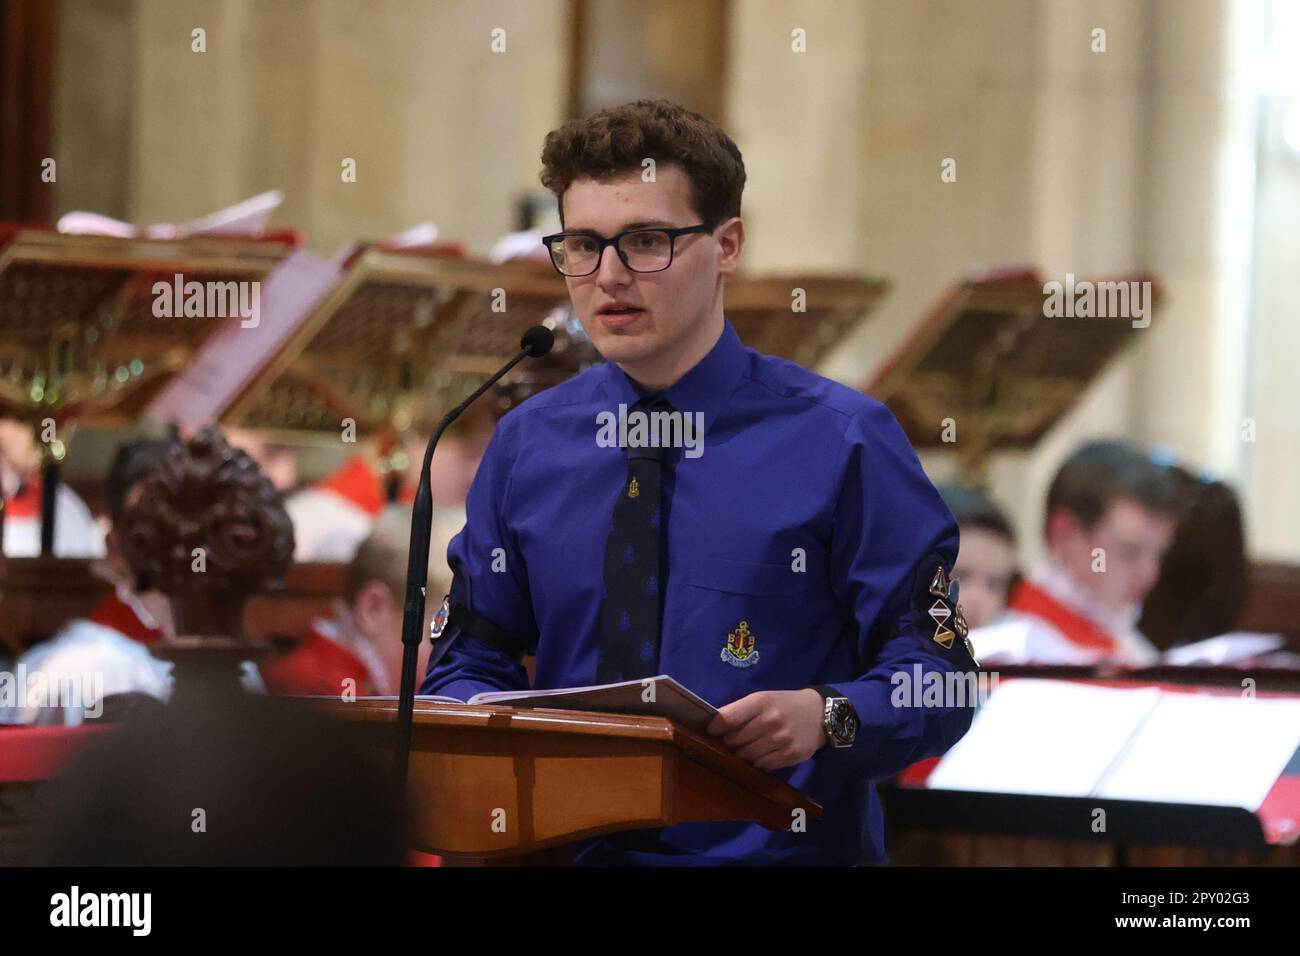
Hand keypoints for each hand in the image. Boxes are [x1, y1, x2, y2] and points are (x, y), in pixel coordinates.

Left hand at [706, 689, 826, 770]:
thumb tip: (713, 728)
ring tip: (751, 746)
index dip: (714, 727)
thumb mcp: (763, 699)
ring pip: (746, 755)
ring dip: (744, 754)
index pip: (727, 717)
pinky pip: (762, 765)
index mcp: (760, 702)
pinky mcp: (790, 755)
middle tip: (734, 740)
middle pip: (734, 740)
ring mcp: (781, 739)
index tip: (711, 732)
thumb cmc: (783, 705)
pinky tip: (764, 753)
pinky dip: (758, 761)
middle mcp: (770, 720)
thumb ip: (740, 711)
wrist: (819, 714)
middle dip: (730, 742)